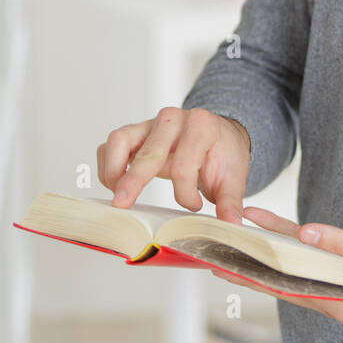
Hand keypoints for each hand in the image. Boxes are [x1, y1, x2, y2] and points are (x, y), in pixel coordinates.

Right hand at [97, 107, 250, 223]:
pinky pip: (111, 144)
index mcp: (201, 126)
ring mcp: (150, 124)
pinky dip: (108, 166)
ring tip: (118, 196)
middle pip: (149, 150)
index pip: (185, 165)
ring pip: (120, 139)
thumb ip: (230, 201)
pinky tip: (116, 186)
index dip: (186, 194)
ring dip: (114, 170)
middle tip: (123, 204)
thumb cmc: (222, 154)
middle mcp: (173, 119)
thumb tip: (232, 223)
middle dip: (134, 179)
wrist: (218, 136)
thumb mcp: (234, 177)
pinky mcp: (134, 132)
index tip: (194, 206)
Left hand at [210, 207, 342, 324]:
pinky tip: (260, 219)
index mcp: (338, 304)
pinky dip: (281, 234)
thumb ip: (342, 247)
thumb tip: (306, 236)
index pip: (286, 291)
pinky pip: (302, 247)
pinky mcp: (335, 259)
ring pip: (287, 262)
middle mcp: (330, 295)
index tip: (225, 266)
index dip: (254, 277)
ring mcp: (331, 278)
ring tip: (229, 232)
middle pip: (279, 279)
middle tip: (210, 252)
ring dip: (260, 246)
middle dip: (247, 265)